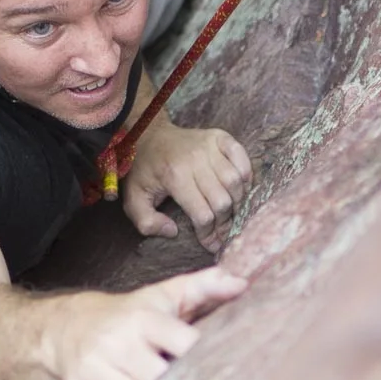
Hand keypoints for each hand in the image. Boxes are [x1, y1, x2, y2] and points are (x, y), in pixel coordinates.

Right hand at [45, 267, 247, 379]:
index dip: (204, 358)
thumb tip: (241, 283)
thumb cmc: (131, 314)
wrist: (70, 326)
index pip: (182, 343)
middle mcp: (115, 343)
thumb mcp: (166, 295)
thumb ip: (204, 286)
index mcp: (142, 319)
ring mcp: (93, 371)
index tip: (221, 367)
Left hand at [122, 122, 252, 247]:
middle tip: (223, 232)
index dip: (209, 234)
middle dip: (225, 222)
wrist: (149, 135)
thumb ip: (146, 222)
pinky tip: (241, 187)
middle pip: (222, 200)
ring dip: (238, 201)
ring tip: (232, 213)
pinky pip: (241, 157)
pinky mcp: (219, 137)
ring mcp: (209, 146)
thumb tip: (172, 231)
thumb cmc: (144, 170)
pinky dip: (247, 174)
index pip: (202, 214)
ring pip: (235, 181)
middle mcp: (194, 160)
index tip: (211, 244)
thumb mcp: (134, 199)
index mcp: (174, 176)